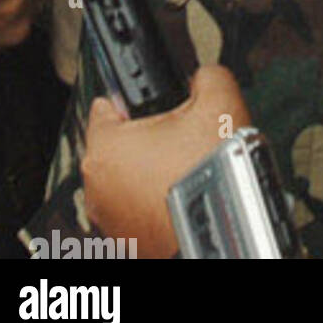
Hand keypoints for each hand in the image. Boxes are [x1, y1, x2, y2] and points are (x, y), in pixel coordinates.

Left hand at [82, 66, 252, 257]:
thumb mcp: (220, 102)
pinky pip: (141, 212)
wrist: (225, 237)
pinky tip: (190, 195)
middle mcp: (97, 190)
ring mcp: (111, 223)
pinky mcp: (130, 246)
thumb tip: (202, 78)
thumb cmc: (211, 175)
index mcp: (106, 149)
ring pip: (130, 182)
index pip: (105, 108)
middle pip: (120, 147)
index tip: (154, 101)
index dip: (133, 99)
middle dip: (150, 139)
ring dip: (154, 174)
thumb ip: (206, 76)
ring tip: (190, 170)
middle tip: (184, 138)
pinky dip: (159, 203)